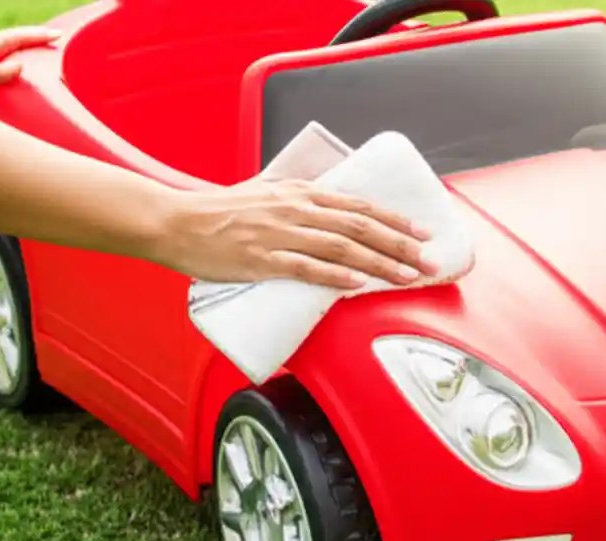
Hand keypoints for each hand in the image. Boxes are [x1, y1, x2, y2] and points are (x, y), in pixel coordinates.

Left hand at [0, 27, 60, 90]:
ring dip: (23, 46)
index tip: (58, 35)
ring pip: (6, 47)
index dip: (38, 36)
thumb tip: (19, 67)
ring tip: (38, 52)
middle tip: (54, 40)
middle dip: (35, 38)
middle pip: (14, 39)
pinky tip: (9, 66)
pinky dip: (10, 56)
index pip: (17, 38)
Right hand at [153, 179, 442, 288]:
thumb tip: (332, 218)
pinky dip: (335, 276)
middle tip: (429, 260)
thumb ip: (299, 205)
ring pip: (341, 248)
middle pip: (360, 227)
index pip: (359, 205)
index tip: (423, 232)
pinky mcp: (261, 260)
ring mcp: (279, 235)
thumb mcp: (267, 195)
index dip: (395, 219)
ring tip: (407, 276)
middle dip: (400, 244)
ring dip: (380, 263)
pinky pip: (305, 268)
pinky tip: (359, 284)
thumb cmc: (220, 212)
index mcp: (299, 192)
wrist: (176, 221)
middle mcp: (295, 210)